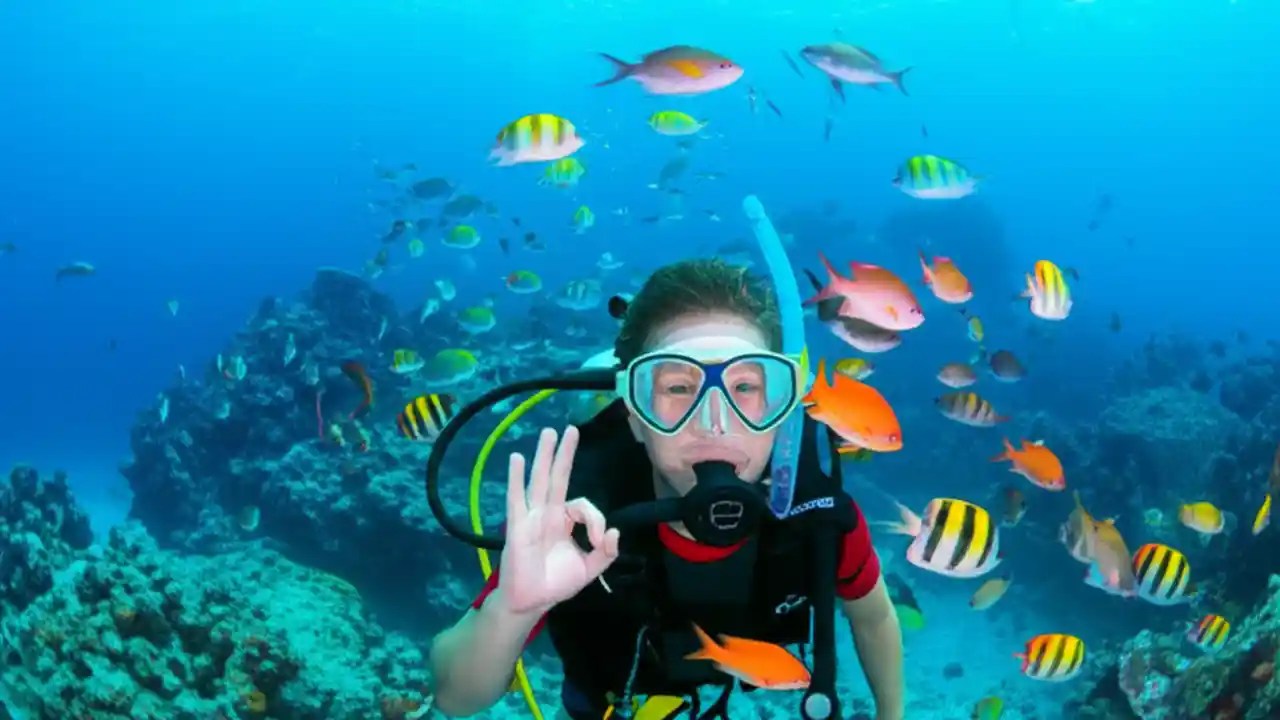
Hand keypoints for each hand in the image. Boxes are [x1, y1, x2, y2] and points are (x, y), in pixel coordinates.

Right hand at [498, 426, 620, 614]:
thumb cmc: (556, 584)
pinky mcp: (519, 527)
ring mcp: (532, 518)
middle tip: (571, 429)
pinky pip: (517, 500)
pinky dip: (516, 479)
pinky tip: (516, 459)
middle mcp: (548, 514)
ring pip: (540, 482)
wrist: (530, 602)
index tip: (599, 541)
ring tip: (548, 433)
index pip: (582, 506)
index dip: (596, 520)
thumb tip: (616, 532)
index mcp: (564, 522)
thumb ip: (606, 553)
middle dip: (564, 454)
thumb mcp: (590, 569)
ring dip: (544, 457)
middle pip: (558, 478)